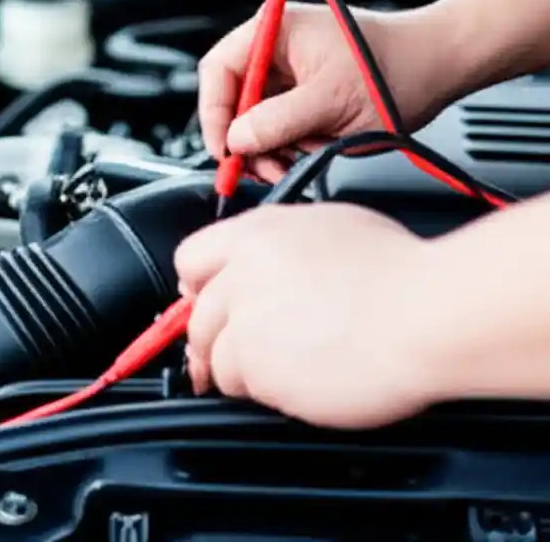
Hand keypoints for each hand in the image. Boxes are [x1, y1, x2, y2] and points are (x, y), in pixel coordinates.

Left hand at [174, 203, 439, 428]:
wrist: (431, 316)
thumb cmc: (404, 274)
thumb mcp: (334, 227)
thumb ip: (279, 247)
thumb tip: (258, 266)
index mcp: (256, 234)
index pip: (190, 259)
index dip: (197, 287)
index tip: (202, 304)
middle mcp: (241, 276)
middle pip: (198, 318)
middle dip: (213, 340)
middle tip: (239, 353)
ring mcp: (246, 326)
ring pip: (217, 360)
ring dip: (243, 373)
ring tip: (289, 371)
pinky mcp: (260, 370)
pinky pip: (247, 390)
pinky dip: (269, 394)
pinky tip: (305, 383)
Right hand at [198, 2, 460, 181]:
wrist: (440, 65)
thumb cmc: (395, 68)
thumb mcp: (329, 102)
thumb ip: (276, 122)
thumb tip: (236, 140)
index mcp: (275, 30)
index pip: (219, 71)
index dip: (215, 114)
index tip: (226, 150)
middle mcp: (275, 46)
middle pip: (233, 98)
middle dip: (246, 138)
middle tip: (260, 167)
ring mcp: (289, 69)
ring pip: (254, 116)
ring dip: (269, 145)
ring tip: (295, 158)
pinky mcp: (303, 90)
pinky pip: (277, 121)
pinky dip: (287, 143)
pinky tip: (307, 149)